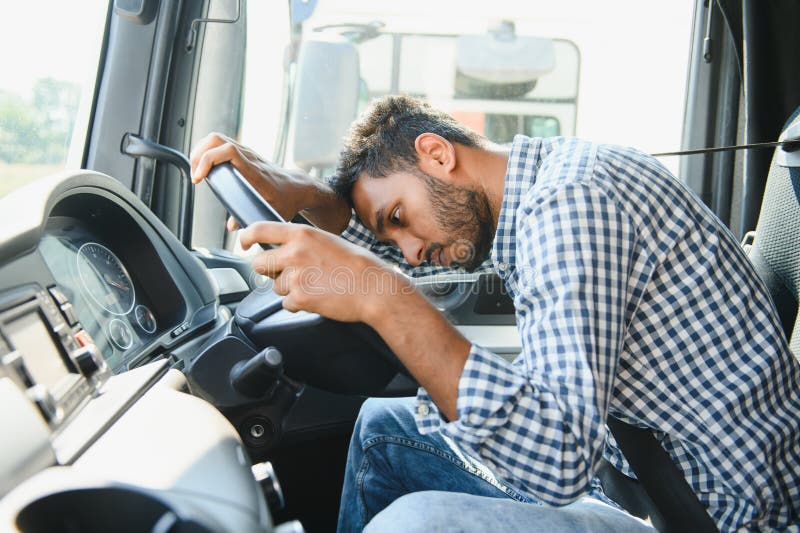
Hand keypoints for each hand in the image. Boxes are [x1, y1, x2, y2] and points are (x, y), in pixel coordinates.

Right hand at [189, 133, 350, 232]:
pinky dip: (208, 151)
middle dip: (198, 154)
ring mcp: (246, 152)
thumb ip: (248, 219)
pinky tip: (204, 166)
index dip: (208, 160)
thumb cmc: (285, 200)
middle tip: (195, 175)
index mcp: (254, 171)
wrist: (298, 187)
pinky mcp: (244, 153)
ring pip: (217, 138)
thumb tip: (231, 227)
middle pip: (217, 140)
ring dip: (200, 151)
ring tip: (196, 170)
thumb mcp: (268, 211)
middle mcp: (249, 157)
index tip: (199, 177)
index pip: (229, 151)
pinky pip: (220, 143)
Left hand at [239, 222, 406, 322]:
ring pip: (274, 286)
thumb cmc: (357, 265)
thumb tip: (283, 250)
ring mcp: (295, 276)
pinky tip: (318, 297)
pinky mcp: (299, 297)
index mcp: (302, 234)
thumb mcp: (327, 241)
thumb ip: (302, 243)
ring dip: (289, 289)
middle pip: (259, 263)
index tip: (243, 242)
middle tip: (288, 274)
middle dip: (269, 270)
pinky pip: (286, 303)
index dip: (246, 236)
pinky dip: (298, 303)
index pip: (260, 229)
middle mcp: (294, 253)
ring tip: (315, 286)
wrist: (374, 288)